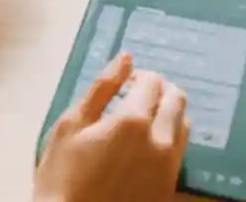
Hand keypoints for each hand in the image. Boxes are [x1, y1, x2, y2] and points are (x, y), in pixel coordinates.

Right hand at [34, 53, 189, 201]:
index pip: (153, 81)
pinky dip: (169, 138)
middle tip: (136, 98)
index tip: (124, 84)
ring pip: (183, 125)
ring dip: (167, 113)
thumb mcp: (70, 126)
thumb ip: (100, 88)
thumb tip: (125, 58)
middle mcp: (160, 141)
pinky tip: (145, 147)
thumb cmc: (62, 177)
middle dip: (160, 90)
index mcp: (133, 121)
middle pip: (177, 99)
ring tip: (142, 121)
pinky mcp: (170, 186)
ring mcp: (169, 166)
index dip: (139, 76)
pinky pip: (180, 151)